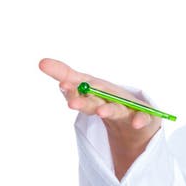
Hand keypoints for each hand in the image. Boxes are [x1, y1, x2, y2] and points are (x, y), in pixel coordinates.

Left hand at [39, 57, 157, 131]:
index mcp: (98, 89)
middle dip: (87, 100)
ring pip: (118, 109)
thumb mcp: (88, 90)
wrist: (136, 117)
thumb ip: (66, 77)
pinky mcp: (144, 117)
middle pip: (99, 97)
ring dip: (109, 109)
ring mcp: (129, 107)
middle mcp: (113, 95)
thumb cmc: (108, 99)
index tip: (63, 86)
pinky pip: (142, 119)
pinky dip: (140, 120)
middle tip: (73, 103)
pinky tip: (135, 123)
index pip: (83, 87)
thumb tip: (41, 61)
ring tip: (101, 112)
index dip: (73, 88)